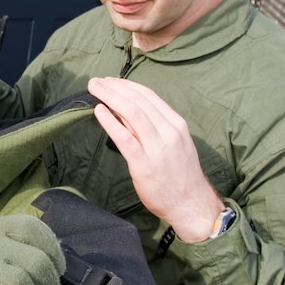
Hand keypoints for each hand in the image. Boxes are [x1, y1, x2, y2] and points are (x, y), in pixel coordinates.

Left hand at [87, 77, 223, 241]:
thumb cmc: (179, 175)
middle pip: (138, 100)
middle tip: (96, 81)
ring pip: (132, 113)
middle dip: (114, 87)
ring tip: (94, 89)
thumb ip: (153, 128)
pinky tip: (98, 111)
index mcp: (176, 124)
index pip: (149, 96)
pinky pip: (125, 137)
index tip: (110, 80)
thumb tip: (125, 112)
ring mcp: (158, 147)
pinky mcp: (144, 163)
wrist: (190, 204)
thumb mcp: (174, 144)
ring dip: (110, 97)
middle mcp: (169, 131)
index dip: (127, 85)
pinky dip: (110, 121)